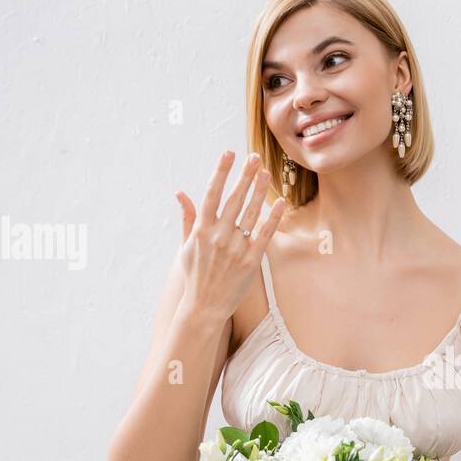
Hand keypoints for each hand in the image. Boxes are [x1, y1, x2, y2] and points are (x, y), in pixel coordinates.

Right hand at [176, 149, 286, 322]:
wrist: (204, 307)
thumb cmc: (195, 275)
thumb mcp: (185, 246)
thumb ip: (187, 218)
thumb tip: (180, 193)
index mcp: (201, 230)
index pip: (212, 194)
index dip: (221, 172)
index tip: (229, 154)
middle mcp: (218, 236)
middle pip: (234, 199)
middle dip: (245, 176)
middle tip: (254, 157)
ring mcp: (235, 249)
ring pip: (251, 214)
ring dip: (259, 191)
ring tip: (266, 173)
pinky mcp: (250, 261)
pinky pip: (264, 235)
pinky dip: (273, 218)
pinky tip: (280, 202)